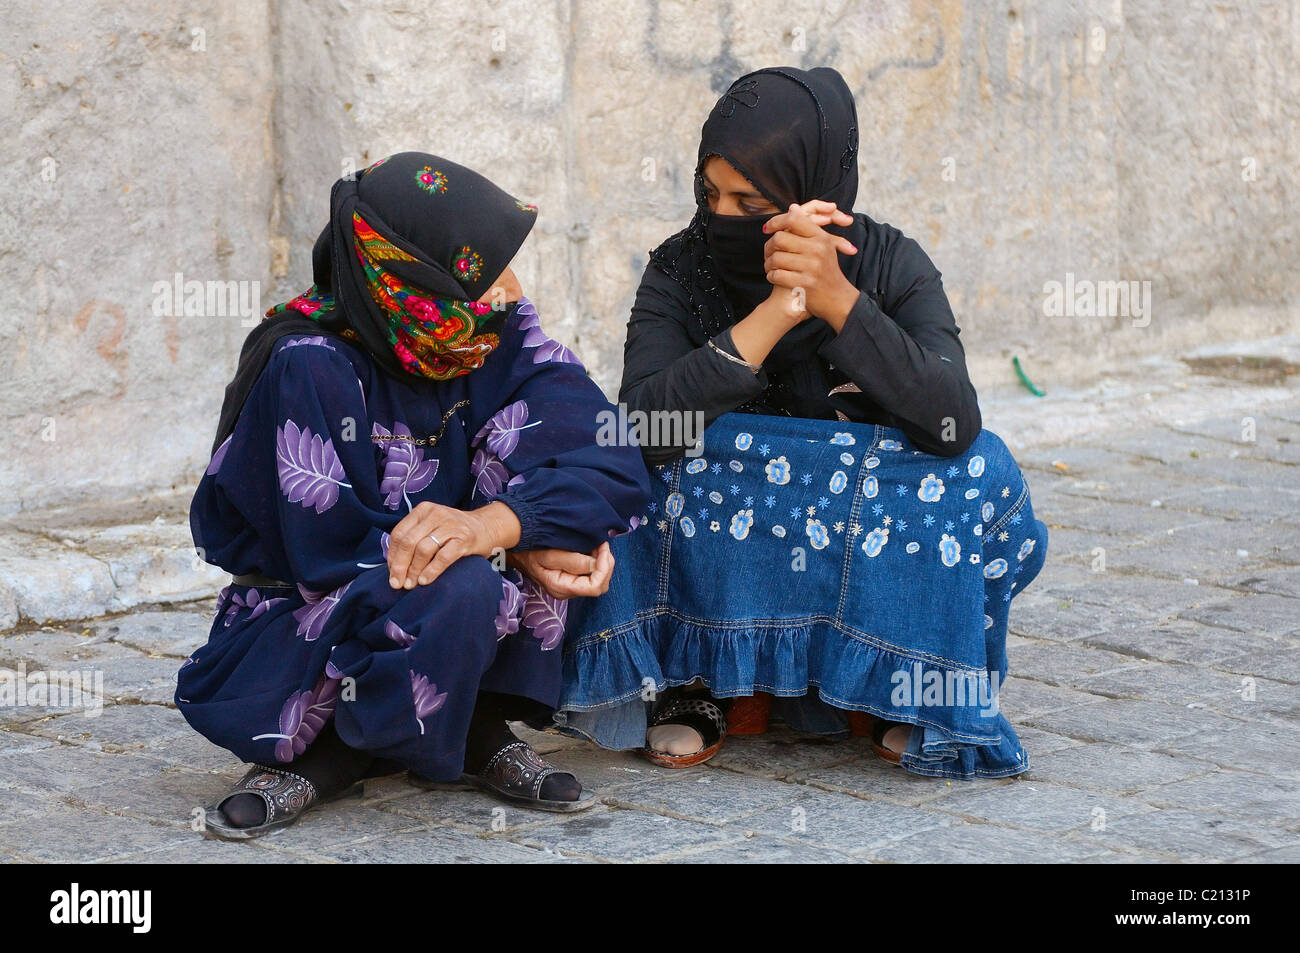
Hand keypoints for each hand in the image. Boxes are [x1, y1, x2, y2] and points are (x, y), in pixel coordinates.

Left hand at [387, 501, 520, 589]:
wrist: (487, 527)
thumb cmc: (454, 532)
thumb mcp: (432, 526)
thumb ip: (414, 537)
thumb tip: (393, 566)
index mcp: (423, 510)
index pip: (399, 533)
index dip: (392, 555)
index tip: (392, 573)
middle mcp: (436, 514)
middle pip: (409, 542)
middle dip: (400, 566)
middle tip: (397, 583)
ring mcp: (451, 526)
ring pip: (423, 549)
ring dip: (414, 570)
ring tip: (411, 585)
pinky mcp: (464, 539)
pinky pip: (443, 557)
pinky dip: (431, 571)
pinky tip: (425, 581)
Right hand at [508, 542, 614, 598]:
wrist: (513, 550)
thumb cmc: (527, 550)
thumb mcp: (548, 554)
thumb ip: (572, 561)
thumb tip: (596, 564)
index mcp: (561, 588)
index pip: (595, 586)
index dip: (604, 568)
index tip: (602, 548)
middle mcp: (567, 591)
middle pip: (600, 585)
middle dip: (606, 564)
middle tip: (601, 544)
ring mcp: (568, 586)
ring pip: (597, 580)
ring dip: (602, 562)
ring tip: (596, 545)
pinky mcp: (569, 579)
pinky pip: (590, 574)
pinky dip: (596, 561)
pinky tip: (591, 549)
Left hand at [762, 202, 859, 325]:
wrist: (837, 299)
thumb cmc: (827, 271)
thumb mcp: (824, 246)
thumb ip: (807, 227)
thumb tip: (792, 208)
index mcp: (821, 237)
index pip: (793, 219)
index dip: (776, 221)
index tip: (767, 228)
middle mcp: (817, 250)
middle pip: (779, 238)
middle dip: (768, 247)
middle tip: (767, 253)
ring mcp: (811, 267)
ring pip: (776, 258)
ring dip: (768, 264)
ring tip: (770, 267)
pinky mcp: (804, 283)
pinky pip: (777, 275)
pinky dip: (772, 276)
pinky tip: (774, 277)